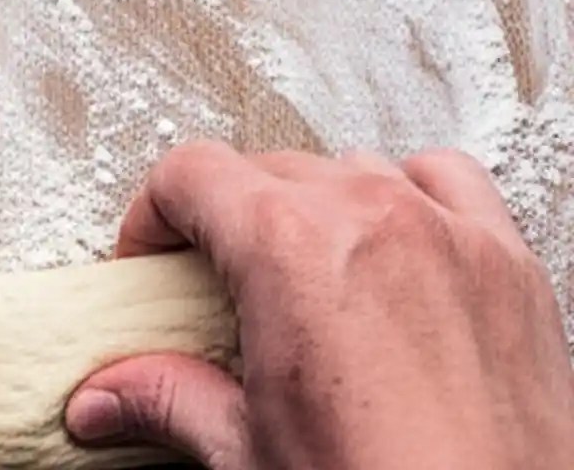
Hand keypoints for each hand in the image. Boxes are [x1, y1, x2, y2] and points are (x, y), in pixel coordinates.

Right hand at [65, 142, 572, 468]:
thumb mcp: (248, 454)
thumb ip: (166, 401)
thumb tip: (103, 399)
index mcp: (290, 249)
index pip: (191, 173)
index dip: (152, 216)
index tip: (151, 260)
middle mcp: (371, 216)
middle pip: (263, 169)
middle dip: (222, 219)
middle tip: (208, 286)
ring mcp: (446, 230)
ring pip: (348, 168)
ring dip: (309, 207)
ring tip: (296, 273)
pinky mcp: (505, 261)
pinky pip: (443, 180)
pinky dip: (405, 196)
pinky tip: (388, 247)